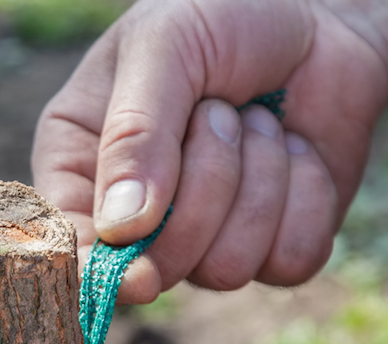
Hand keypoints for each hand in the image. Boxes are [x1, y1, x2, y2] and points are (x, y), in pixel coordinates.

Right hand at [34, 0, 387, 302]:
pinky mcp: (273, 249)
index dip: (97, 269)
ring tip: (257, 121)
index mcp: (79, 166)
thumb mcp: (162, 46)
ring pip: (226, 269)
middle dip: (202, 193)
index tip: (134, 273)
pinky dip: (306, 198)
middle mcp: (134, 219)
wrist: (319, 15)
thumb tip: (122, 228)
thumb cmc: (221, 16)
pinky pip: (289, 261)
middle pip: (155, 269)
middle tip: (216, 113)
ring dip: (259, 181)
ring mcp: (205, 241)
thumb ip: (134, 132)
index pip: (68, 245)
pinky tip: (295, 150)